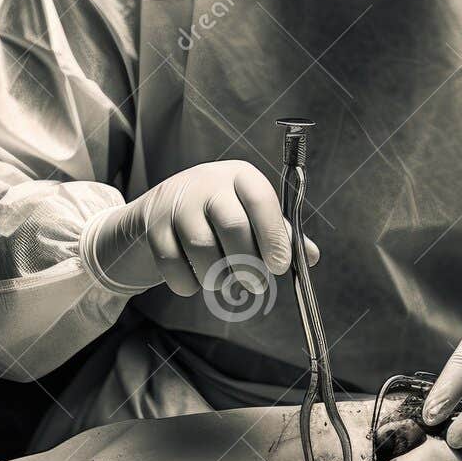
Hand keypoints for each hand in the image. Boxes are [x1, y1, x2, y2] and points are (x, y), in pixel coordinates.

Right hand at [88, 161, 316, 296]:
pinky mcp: (151, 225)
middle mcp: (207, 182)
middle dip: (248, 263)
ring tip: (224, 281)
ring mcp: (175, 202)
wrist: (158, 212)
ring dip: (219, 276)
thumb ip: (278, 234)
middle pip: (233, 225)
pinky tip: (196, 282)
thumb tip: (310, 256)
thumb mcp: (249, 214)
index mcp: (239, 176)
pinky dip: (188, 283)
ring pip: (203, 247)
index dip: (273, 236)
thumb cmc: (216, 215)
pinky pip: (172, 263)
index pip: (261, 200)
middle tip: (255, 284)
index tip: (280, 266)